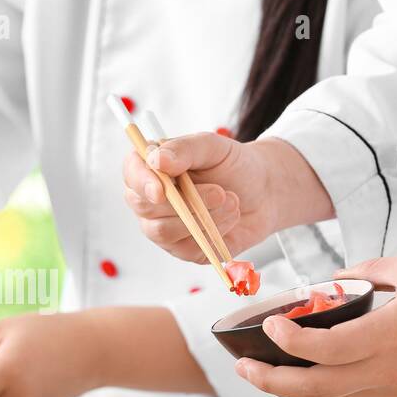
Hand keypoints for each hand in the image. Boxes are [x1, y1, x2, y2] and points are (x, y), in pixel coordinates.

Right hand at [123, 134, 332, 262]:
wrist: (264, 192)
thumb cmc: (234, 165)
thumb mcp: (213, 147)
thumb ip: (184, 149)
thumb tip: (156, 159)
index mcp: (152, 167)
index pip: (132, 173)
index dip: (142, 183)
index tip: (161, 190)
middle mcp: (150, 199)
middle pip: (144, 208)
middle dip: (183, 203)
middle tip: (221, 192)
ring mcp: (163, 227)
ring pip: (164, 232)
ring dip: (203, 218)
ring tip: (232, 203)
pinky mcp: (182, 249)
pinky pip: (188, 248)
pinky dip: (213, 234)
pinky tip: (230, 219)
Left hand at [234, 255, 396, 396]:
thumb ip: (372, 269)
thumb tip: (334, 277)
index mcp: (387, 336)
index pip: (323, 349)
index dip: (287, 341)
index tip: (269, 324)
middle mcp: (384, 370)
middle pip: (312, 389)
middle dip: (269, 380)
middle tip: (242, 366)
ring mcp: (390, 389)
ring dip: (287, 390)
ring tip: (260, 373)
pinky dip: (316, 390)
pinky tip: (300, 376)